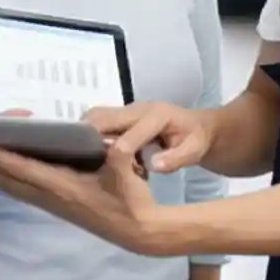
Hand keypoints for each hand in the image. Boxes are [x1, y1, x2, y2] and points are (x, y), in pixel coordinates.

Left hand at [0, 140, 157, 254]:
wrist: (140, 231)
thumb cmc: (133, 199)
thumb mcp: (127, 173)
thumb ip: (117, 156)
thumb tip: (107, 139)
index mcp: (65, 188)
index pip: (24, 170)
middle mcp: (52, 197)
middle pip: (9, 180)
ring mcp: (52, 204)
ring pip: (12, 187)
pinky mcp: (56, 205)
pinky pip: (22, 191)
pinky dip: (4, 178)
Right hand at [84, 102, 211, 173]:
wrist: (196, 126)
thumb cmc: (195, 139)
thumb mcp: (194, 150)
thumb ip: (175, 158)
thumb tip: (152, 166)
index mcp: (156, 115)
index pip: (129, 133)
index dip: (117, 151)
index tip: (108, 169)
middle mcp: (136, 109)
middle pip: (102, 117)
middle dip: (88, 137)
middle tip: (82, 162)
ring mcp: (126, 111)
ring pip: (95, 117)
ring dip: (85, 135)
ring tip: (82, 159)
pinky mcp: (120, 116)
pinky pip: (99, 122)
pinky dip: (89, 136)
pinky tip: (90, 154)